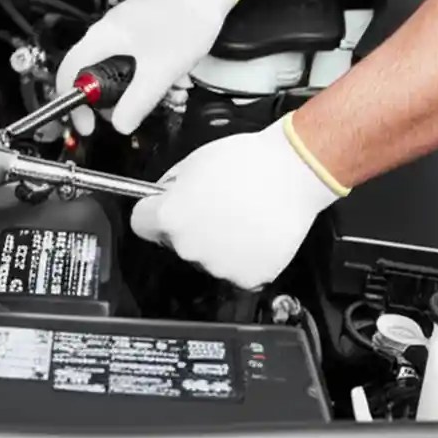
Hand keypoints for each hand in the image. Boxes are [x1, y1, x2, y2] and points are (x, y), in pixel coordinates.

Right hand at [55, 0, 237, 134]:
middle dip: (114, 99)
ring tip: (162, 92)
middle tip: (131, 112)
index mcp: (103, 38)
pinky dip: (151, 76)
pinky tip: (170, 78)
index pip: (68, 74)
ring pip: (119, 72)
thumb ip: (138, 101)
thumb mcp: (161, 70)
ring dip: (139, 89)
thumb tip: (121, 124)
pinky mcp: (141, 33)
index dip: (72, 104)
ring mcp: (124, 32)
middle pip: (93, 77)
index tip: (87, 123)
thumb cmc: (185, 18)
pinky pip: (136, 63)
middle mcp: (108, 33)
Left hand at [130, 115, 342, 288]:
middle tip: (218, 207)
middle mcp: (189, 246)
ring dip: (220, 244)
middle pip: (177, 242)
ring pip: (209, 257)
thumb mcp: (194, 161)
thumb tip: (164, 195)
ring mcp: (218, 265)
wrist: (295, 173)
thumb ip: (171, 186)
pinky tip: (257, 233)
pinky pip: (238, 270)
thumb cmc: (250, 161)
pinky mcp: (247, 277)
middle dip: (192, 227)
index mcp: (170, 216)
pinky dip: (246, 257)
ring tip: (244, 218)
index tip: (163, 211)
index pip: (142, 223)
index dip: (153, 213)